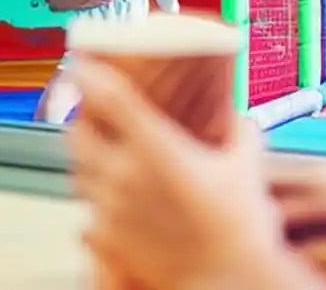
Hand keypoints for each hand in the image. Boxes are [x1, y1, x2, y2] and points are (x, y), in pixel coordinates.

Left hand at [67, 62, 305, 289]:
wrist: (231, 282)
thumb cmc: (242, 228)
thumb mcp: (247, 167)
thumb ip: (240, 132)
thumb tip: (237, 116)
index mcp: (156, 148)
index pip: (106, 96)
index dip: (86, 70)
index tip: (80, 57)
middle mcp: (124, 175)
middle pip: (77, 131)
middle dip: (82, 117)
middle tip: (94, 112)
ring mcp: (110, 208)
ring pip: (77, 170)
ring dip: (86, 158)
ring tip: (106, 155)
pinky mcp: (107, 239)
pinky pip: (86, 211)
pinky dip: (96, 201)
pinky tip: (115, 200)